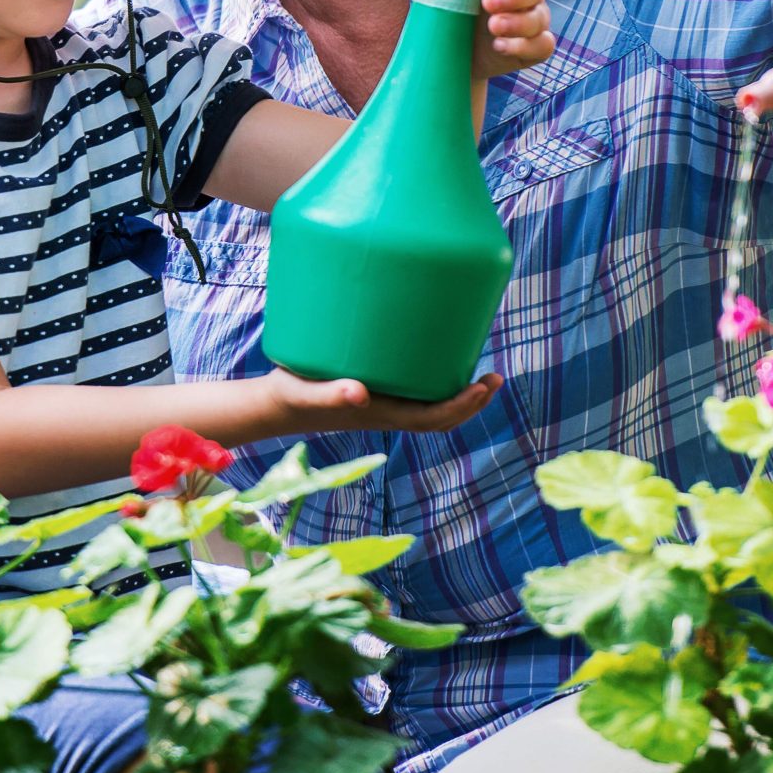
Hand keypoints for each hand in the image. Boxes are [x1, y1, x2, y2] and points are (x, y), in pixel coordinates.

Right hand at [262, 368, 501, 433]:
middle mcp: (390, 411)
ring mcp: (386, 402)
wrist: (276, 404)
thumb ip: (331, 393)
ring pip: (433, 405)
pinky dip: (436, 379)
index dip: (463, 407)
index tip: (484, 386)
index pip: (434, 419)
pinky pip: (416, 390)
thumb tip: (358, 392)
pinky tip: (438, 353)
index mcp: (383, 415)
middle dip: (472, 402)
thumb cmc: (292, 396)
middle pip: (443, 416)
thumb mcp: (308, 392)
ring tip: (479, 369)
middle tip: (495, 376)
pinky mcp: (376, 389)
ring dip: (460, 393)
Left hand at [393, 0, 556, 79]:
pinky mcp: (531, 47)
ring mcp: (531, 19)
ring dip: (518, 22)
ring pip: (539, 17)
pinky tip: (500, 46)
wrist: (447, 53)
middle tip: (488, 1)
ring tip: (494, 26)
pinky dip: (524, 46)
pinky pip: (542, 45)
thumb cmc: (445, 4)